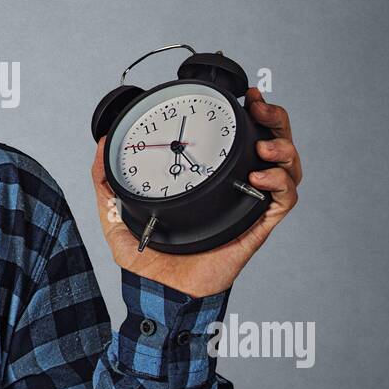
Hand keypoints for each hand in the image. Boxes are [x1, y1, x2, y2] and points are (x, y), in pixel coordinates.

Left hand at [91, 87, 301, 297]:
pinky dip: (280, 183)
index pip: (240, 139)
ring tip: (264, 146)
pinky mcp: (255, 227)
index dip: (251, 115)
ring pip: (288, 168)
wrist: (160, 293)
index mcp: (211, 180)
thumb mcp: (117, 213)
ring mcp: (249, 207)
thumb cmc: (147, 259)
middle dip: (275, 120)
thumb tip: (100, 144)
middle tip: (260, 107)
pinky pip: (285, 201)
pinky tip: (260, 177)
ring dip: (283, 148)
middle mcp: (236, 189)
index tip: (246, 95)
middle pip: (274, 144)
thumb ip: (105, 181)